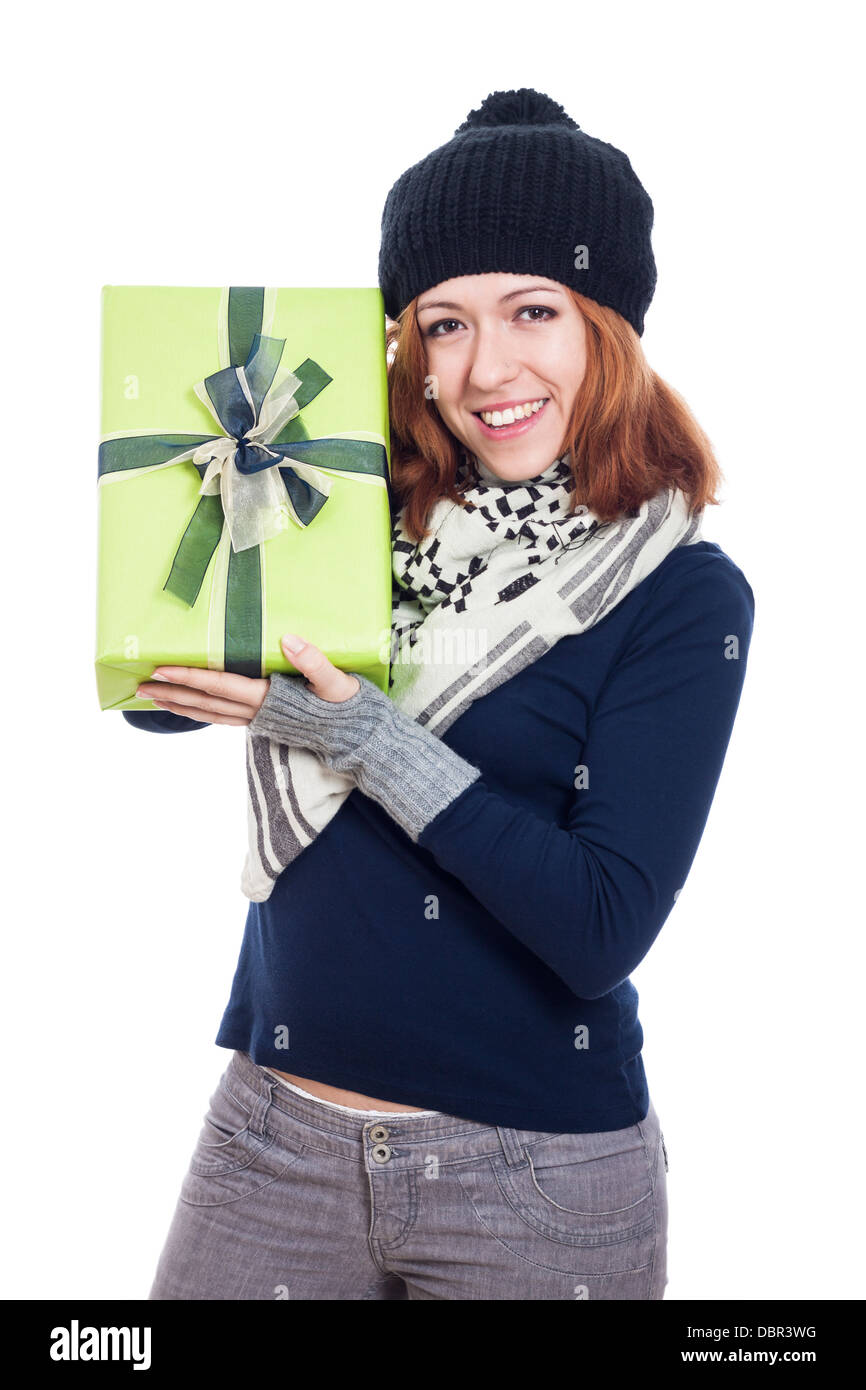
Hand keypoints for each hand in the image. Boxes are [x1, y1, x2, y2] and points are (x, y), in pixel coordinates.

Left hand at [135, 633, 360, 725]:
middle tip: (139, 686)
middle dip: (171, 694)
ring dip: (179, 706)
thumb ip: (314, 663)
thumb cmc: (349, 708)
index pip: (219, 685)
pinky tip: (188, 707)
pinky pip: (221, 718)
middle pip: (205, 703)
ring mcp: (258, 720)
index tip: (161, 670)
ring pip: (209, 713)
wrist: (358, 739)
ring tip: (152, 698)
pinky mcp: (263, 722)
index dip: (189, 677)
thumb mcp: (337, 683)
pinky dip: (199, 712)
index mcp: (269, 698)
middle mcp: (257, 712)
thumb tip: (289, 640)